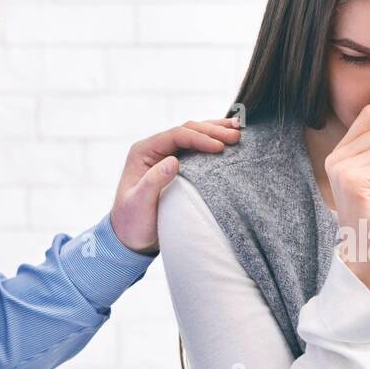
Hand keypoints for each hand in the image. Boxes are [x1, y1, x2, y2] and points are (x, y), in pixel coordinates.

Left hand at [109, 117, 241, 253]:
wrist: (132, 238)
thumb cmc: (133, 222)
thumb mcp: (140, 204)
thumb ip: (153, 181)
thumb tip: (173, 161)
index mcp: (143, 152)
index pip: (175, 136)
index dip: (199, 138)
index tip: (219, 147)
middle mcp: (154, 150)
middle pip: (187, 130)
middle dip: (212, 131)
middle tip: (235, 136)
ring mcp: (166, 156)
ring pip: (194, 135)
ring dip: (216, 132)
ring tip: (237, 131)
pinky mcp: (177, 166)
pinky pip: (197, 149)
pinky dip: (213, 143)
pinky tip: (228, 142)